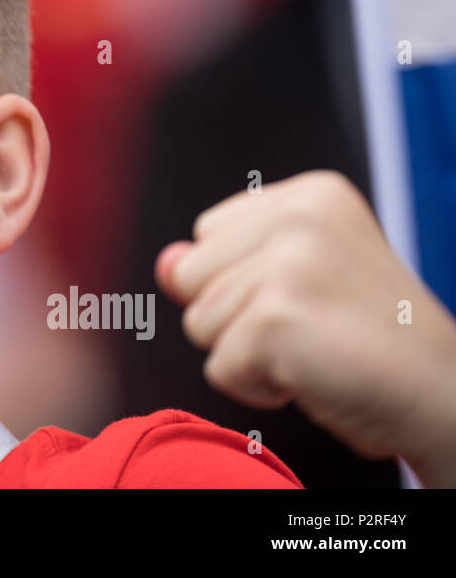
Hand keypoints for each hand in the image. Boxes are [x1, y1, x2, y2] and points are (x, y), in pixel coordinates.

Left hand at [156, 170, 455, 486]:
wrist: (447, 398)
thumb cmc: (372, 341)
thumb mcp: (298, 282)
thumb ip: (225, 263)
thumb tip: (165, 263)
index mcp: (308, 195)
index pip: (207, 233)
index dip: (244, 282)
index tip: (312, 298)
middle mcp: (298, 216)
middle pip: (189, 275)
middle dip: (235, 317)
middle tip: (312, 330)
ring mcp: (287, 264)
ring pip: (197, 323)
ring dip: (247, 354)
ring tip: (314, 350)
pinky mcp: (275, 317)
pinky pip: (218, 367)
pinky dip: (258, 388)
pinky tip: (314, 377)